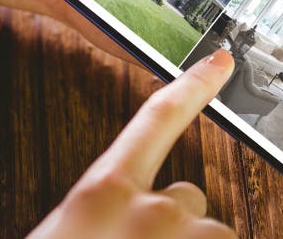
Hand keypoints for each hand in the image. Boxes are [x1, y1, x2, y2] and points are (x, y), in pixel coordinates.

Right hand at [29, 49, 235, 237]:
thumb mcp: (62, 232)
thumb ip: (96, 210)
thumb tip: (116, 210)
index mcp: (102, 194)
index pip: (157, 116)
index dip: (194, 85)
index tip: (220, 61)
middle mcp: (152, 211)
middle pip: (187, 195)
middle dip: (171, 221)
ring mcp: (185, 238)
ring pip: (207, 232)